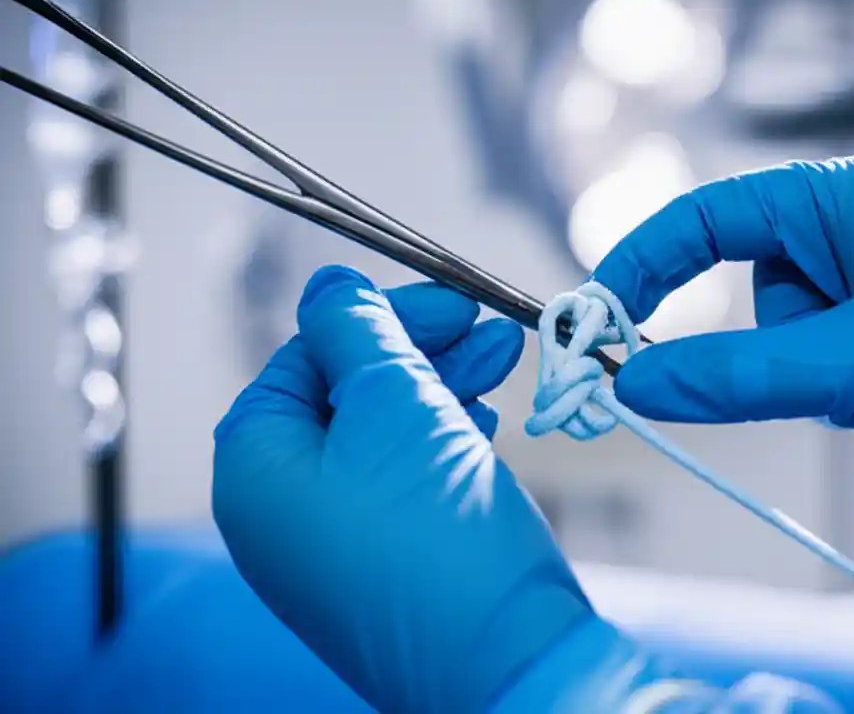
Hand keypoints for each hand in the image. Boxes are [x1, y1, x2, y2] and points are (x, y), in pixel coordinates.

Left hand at [212, 266, 591, 712]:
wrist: (503, 662)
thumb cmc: (439, 534)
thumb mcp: (395, 403)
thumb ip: (358, 333)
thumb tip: (330, 288)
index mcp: (253, 470)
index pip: (303, 358)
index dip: (380, 317)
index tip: (452, 302)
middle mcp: (275, 516)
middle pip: (341, 397)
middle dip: (420, 353)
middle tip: (489, 330)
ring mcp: (326, 551)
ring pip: (377, 439)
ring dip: (439, 391)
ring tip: (503, 366)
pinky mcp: (378, 574)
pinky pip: (398, 486)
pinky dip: (440, 445)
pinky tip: (485, 427)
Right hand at [593, 153, 853, 509]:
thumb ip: (741, 375)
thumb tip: (637, 383)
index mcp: (850, 199)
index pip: (714, 215)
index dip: (643, 264)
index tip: (596, 321)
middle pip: (740, 278)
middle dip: (746, 340)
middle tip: (738, 384)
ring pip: (772, 331)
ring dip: (797, 372)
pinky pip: (810, 356)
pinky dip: (822, 385)